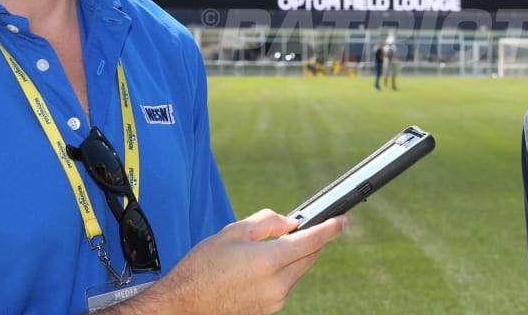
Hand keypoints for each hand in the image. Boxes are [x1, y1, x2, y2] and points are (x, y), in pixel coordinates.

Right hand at [112, 209, 347, 313]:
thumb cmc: (204, 265)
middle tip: (296, 229)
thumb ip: (268, 223)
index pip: (311, 242)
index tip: (342, 221)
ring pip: (298, 271)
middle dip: (309, 241)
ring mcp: (274, 300)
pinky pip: (286, 284)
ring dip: (293, 257)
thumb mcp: (234, 231)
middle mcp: (277, 283)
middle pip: (308, 257)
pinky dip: (283, 272)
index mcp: (269, 260)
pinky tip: (261, 267)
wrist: (185, 302)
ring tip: (266, 250)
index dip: (330, 229)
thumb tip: (290, 223)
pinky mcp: (269, 309)